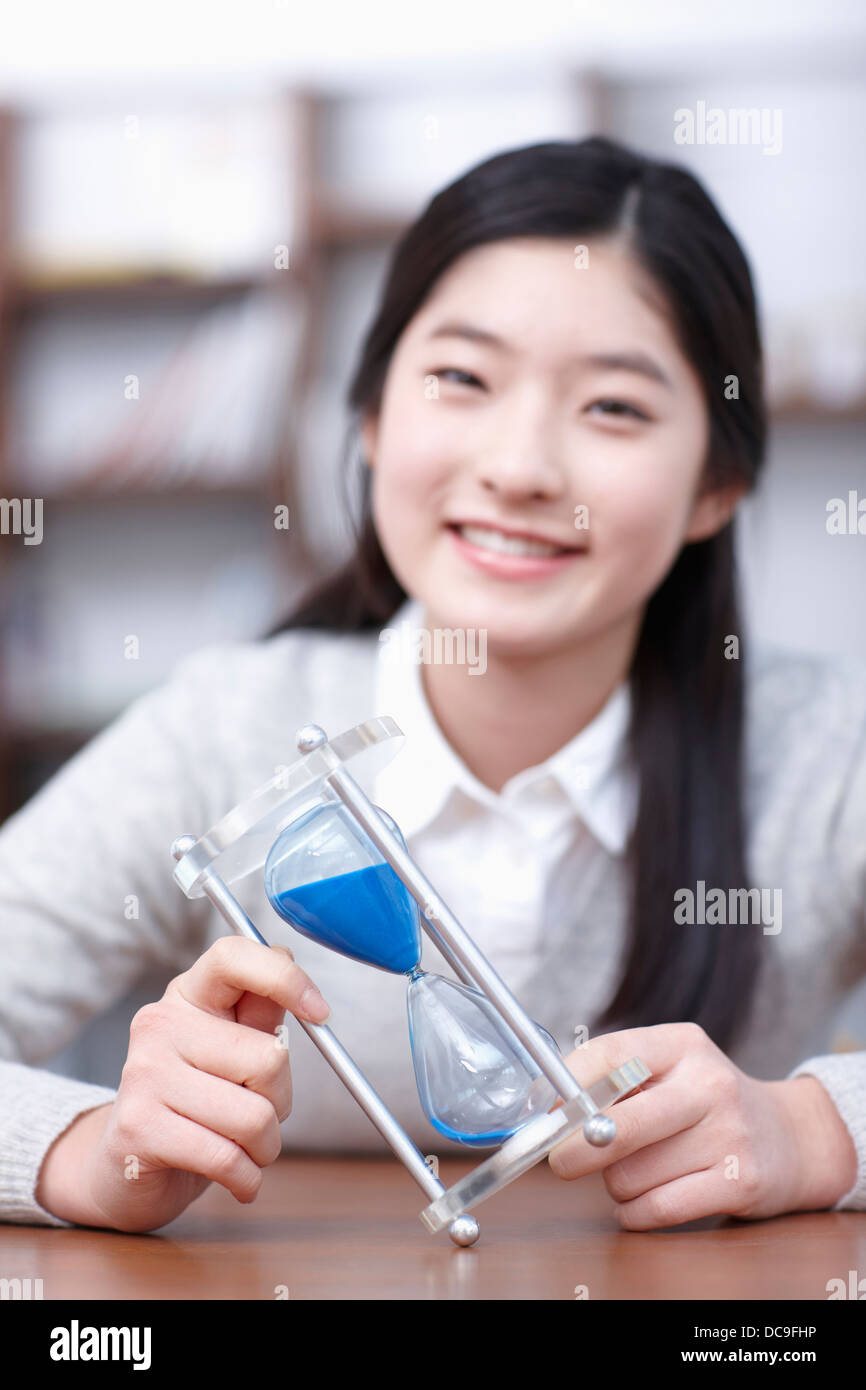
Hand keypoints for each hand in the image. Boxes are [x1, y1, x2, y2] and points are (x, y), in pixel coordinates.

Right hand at [35, 936, 329, 1232]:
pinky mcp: (138, 1128)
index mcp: (188, 995)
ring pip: (255, 1117)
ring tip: (244, 1148)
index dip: (285, 977)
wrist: (126, 1167)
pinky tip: (238, 1177)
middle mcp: (159, 1024)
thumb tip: (287, 958)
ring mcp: (145, 1074)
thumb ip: (260, 1009)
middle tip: (259, 1113)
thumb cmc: (194, 1100)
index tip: (320, 1013)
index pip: (233, 956)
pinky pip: (227, 1158)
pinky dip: (247, 1178)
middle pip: (268, 1058)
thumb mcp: (230, 1048)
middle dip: (281, 1100)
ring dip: (266, 1147)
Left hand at [548, 1022, 857, 1229]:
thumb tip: (546, 1107)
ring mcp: (728, 1133)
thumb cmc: (707, 1105)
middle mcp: (708, 1084)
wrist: (790, 1137)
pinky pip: (658, 1208)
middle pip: (616, 1126)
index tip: (542, 1111)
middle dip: (574, 1151)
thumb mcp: (671, 1070)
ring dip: (616, 1185)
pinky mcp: (740, 1182)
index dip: (566, 1087)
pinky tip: (640, 1202)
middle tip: (561, 1161)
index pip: (608, 1055)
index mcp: (682, 1045)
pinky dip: (635, 1213)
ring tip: (637, 1173)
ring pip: (630, 1175)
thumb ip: (615, 1081)